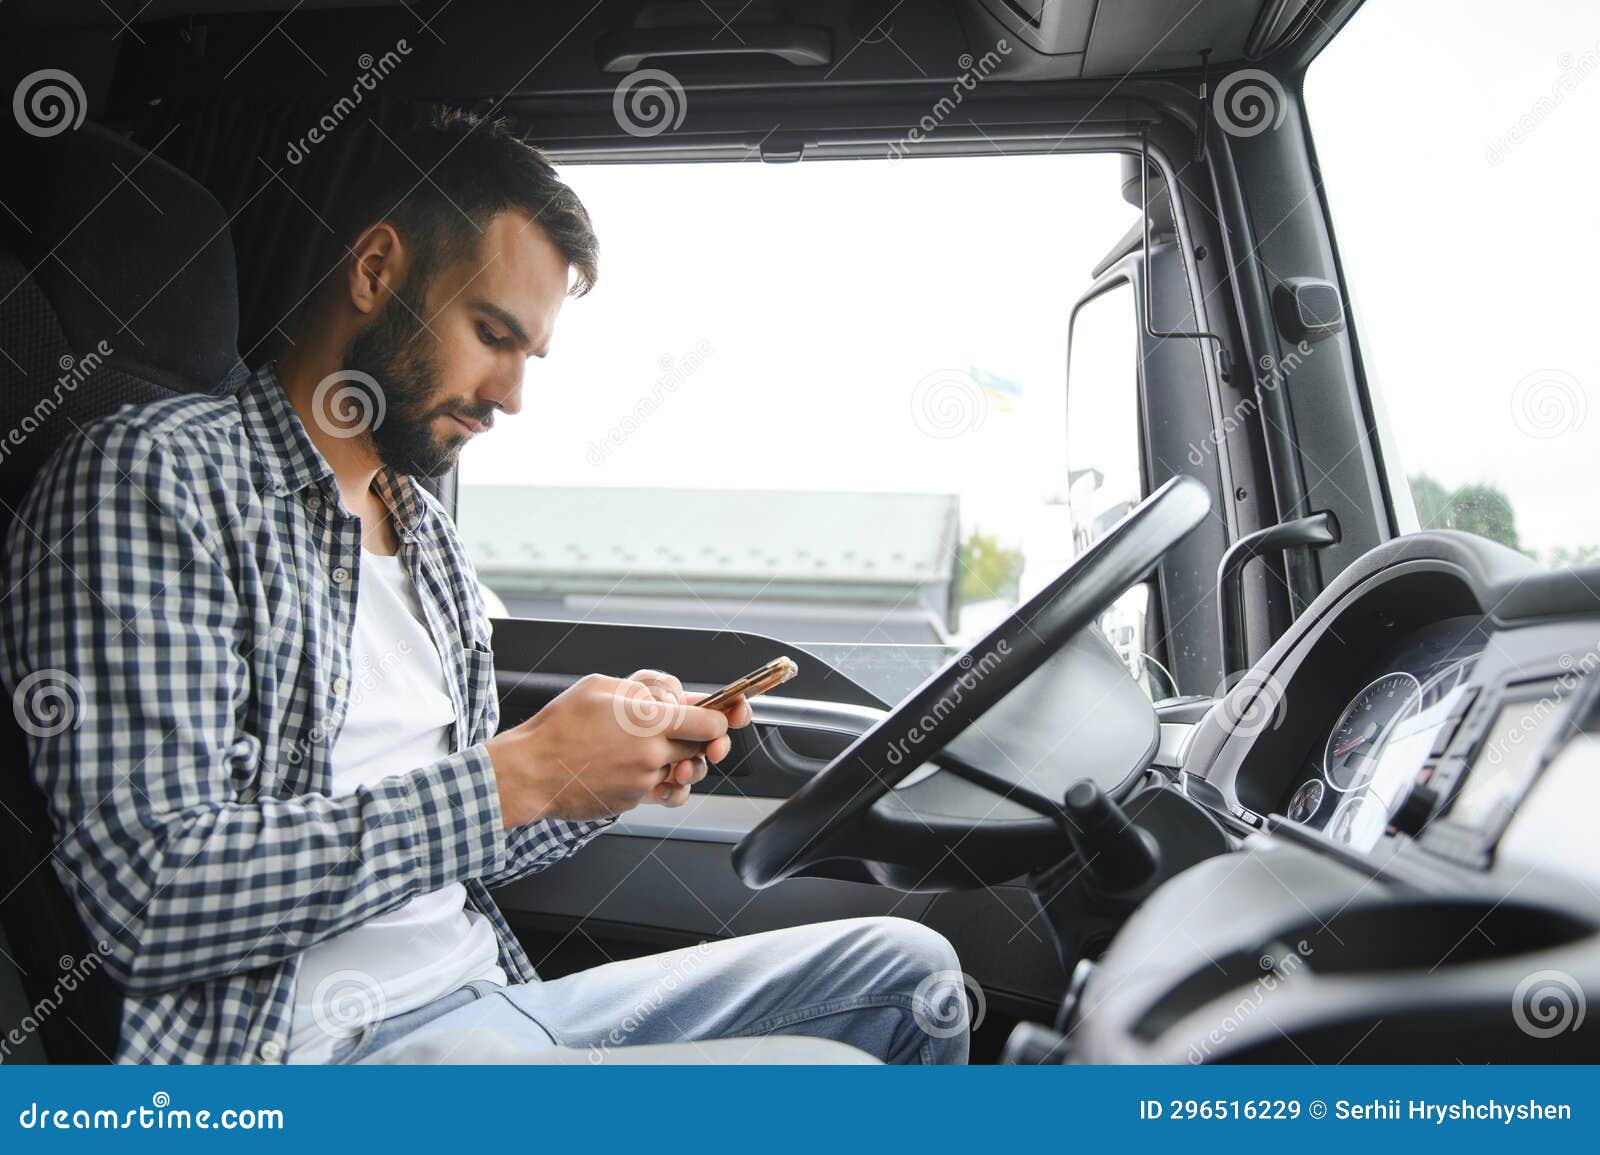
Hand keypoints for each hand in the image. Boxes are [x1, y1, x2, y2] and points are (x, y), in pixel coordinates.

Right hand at [485, 671, 731, 825]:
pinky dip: (656, 781)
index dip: (722, 718)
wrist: (528, 772)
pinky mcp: (631, 803)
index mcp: (650, 722)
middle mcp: (653, 756)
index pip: (712, 723)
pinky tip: (640, 769)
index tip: (723, 714)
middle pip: (702, 750)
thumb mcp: (601, 687)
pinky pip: (659, 792)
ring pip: (681, 773)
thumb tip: (674, 696)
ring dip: (677, 761)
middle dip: (700, 740)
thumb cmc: (559, 727)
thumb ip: (644, 689)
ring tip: (654, 748)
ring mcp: (643, 783)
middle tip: (685, 730)